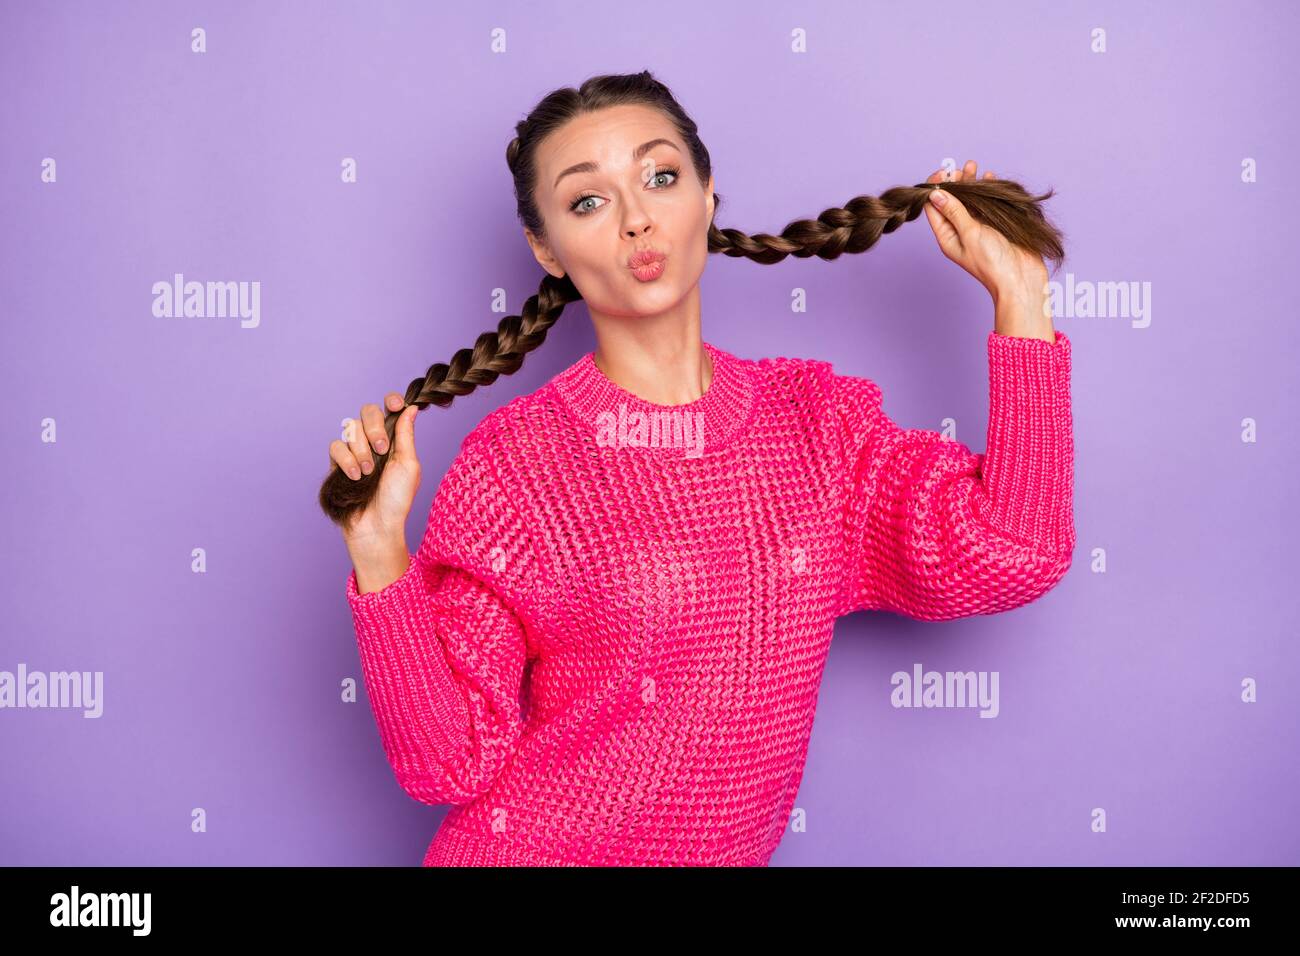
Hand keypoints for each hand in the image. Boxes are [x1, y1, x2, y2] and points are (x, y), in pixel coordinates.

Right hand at [328, 393, 421, 549]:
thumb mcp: (408, 465)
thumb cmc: (397, 500)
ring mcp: (354, 451)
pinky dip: (346, 460)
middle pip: (367, 412)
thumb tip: (412, 408)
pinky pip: (335, 446)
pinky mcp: (337, 464)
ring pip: (350, 428)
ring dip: (361, 450)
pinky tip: (355, 477)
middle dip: (374, 427)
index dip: (391, 401)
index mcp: (394, 440)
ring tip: (368, 473)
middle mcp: (373, 441)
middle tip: (382, 449)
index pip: (389, 409)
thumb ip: (406, 435)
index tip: (394, 404)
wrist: (376, 526)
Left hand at [921, 160, 1049, 311]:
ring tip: (973, 166)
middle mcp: (961, 231)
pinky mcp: (997, 224)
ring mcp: (979, 227)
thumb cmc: (993, 262)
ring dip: (971, 182)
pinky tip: (989, 177)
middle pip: (952, 201)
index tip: (942, 172)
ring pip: (971, 199)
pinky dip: (988, 189)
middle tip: (961, 168)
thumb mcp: (970, 233)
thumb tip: (935, 194)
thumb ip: (955, 211)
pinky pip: (988, 203)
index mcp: (948, 237)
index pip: (934, 208)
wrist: (1021, 279)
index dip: (935, 188)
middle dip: (954, 182)